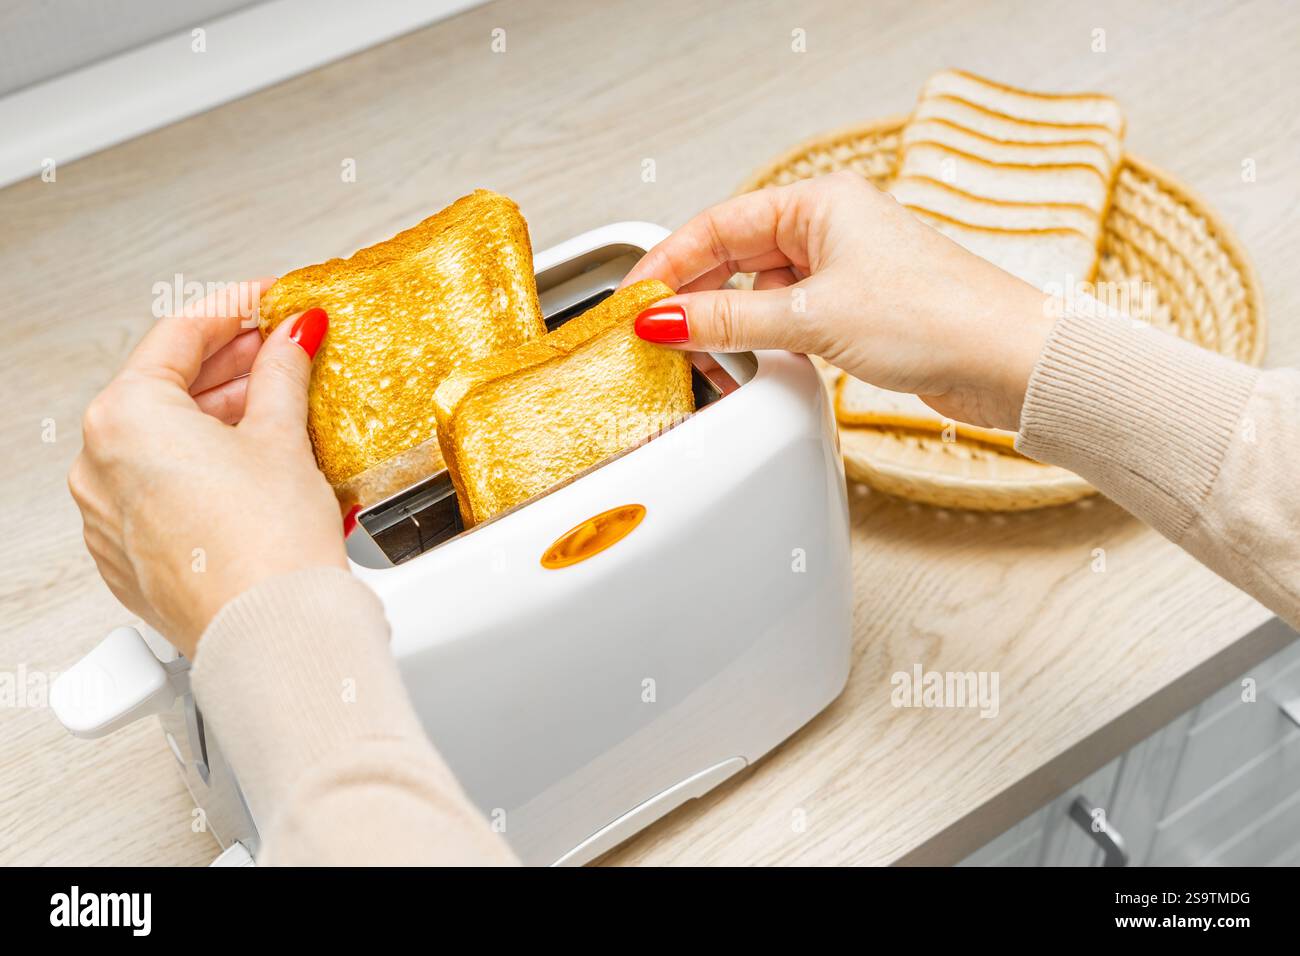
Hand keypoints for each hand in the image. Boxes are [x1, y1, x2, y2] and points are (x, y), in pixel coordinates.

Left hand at [68, 281, 348, 658]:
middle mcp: (98, 466)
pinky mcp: (132, 557)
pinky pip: (164, 490)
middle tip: (285, 348)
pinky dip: (205, 467)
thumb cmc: (267, 549)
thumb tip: (290, 338)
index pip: (180, 334)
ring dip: (221, 418)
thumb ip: (282, 372)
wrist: (273, 634)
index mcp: (123, 419)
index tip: (271, 300)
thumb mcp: (283, 436)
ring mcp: (108, 516)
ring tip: (280, 406)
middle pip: (166, 388)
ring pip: (164, 443)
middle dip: (231, 365)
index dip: (236, 308)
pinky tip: (254, 463)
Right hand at [623, 171, 1055, 430]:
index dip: (669, 263)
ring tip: (704, 355)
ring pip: (761, 291)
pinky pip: (790, 318)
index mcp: (819, 203)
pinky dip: (765, 340)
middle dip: (695, 296)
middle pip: (735, 257)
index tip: (635, 300)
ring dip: (731, 323)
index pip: (719, 225)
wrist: (1008, 363)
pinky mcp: (858, 311)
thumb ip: (730, 318)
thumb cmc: (937, 317)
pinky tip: (755, 362)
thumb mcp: (811, 317)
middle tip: (656, 333)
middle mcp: (831, 230)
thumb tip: (666, 319)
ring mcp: (845, 272)